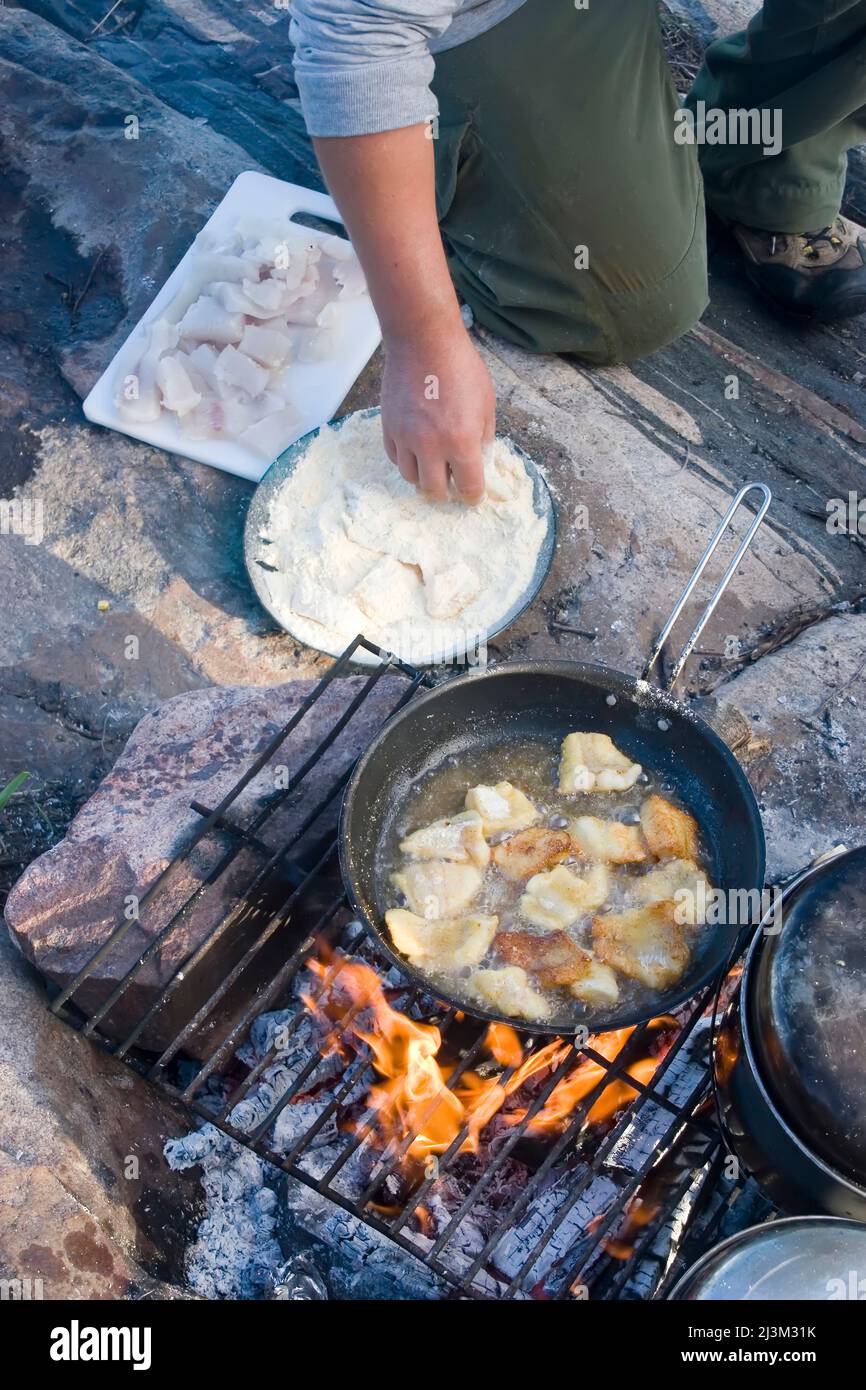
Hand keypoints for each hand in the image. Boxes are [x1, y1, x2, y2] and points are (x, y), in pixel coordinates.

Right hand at [380, 324, 495, 503]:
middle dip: (447, 490)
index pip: (468, 487)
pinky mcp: (389, 428)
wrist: (423, 342)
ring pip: (411, 478)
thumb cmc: (460, 368)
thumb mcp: (486, 402)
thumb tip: (480, 459)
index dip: (473, 495)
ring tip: (433, 465)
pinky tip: (417, 450)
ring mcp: (406, 438)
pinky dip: (407, 460)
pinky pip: (396, 458)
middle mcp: (431, 446)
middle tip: (452, 482)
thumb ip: (484, 436)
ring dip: (424, 476)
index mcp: (461, 442)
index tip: (474, 495)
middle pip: (435, 490)